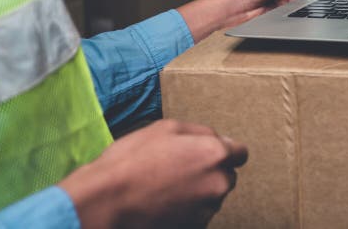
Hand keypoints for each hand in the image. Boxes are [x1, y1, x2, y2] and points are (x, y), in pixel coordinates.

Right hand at [60, 119, 247, 228]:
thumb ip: (201, 132)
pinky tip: (163, 202)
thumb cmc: (132, 160)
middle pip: (226, 175)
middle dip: (210, 171)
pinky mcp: (195, 227)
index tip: (207, 154)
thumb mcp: (166, 128)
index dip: (224, 151)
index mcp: (215, 154)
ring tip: (166, 186)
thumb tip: (220, 138)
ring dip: (198, 191)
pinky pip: (198, 214)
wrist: (106, 202)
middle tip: (180, 169)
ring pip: (212, 196)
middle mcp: (218, 183)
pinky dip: (187, 209)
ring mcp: (207, 209)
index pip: (241, 153)